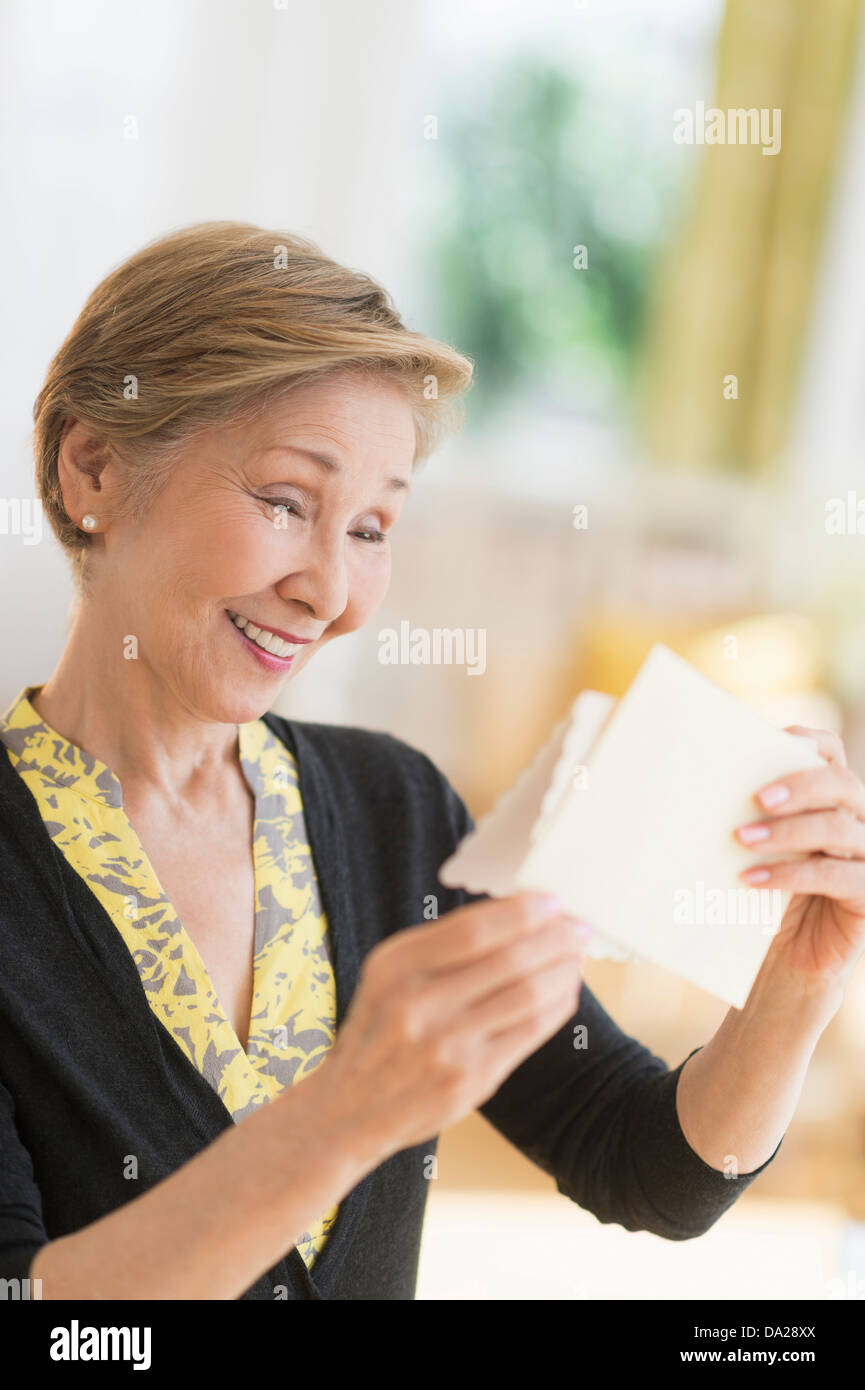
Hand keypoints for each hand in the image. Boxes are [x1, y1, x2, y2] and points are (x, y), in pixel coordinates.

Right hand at [317, 894, 591, 1158]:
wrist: (348, 1109)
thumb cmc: (378, 1032)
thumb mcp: (388, 977)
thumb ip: (441, 948)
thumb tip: (514, 914)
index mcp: (396, 965)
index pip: (474, 928)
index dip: (522, 912)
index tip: (553, 901)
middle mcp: (417, 1003)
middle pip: (508, 959)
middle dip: (554, 939)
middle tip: (579, 928)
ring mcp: (445, 1045)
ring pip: (527, 995)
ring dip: (562, 971)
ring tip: (576, 957)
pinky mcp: (470, 1080)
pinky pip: (529, 1033)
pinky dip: (555, 1007)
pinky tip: (564, 993)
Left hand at [735, 726, 864, 988]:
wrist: (788, 961)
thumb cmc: (766, 896)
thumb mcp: (756, 849)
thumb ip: (747, 815)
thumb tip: (696, 782)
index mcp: (830, 800)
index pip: (832, 753)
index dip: (810, 741)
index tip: (777, 739)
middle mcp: (857, 821)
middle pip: (843, 784)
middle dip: (800, 784)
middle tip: (757, 798)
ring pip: (839, 828)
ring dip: (787, 830)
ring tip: (742, 838)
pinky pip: (836, 876)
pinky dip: (791, 873)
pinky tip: (752, 878)